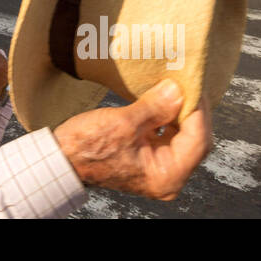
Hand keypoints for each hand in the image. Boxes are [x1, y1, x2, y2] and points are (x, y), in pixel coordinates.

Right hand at [52, 80, 212, 200]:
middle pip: (194, 140)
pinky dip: (167, 119)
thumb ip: (155, 107)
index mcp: (166, 176)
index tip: (194, 85)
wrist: (61, 159)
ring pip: (183, 137)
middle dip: (191, 110)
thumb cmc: (87, 147)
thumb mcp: (123, 123)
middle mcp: (167, 178)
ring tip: (175, 87)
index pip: (198, 140)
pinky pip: (168, 137)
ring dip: (179, 112)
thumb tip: (177, 90)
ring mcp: (158, 170)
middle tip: (188, 83)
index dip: (198, 110)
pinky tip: (162, 99)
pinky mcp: (148, 160)